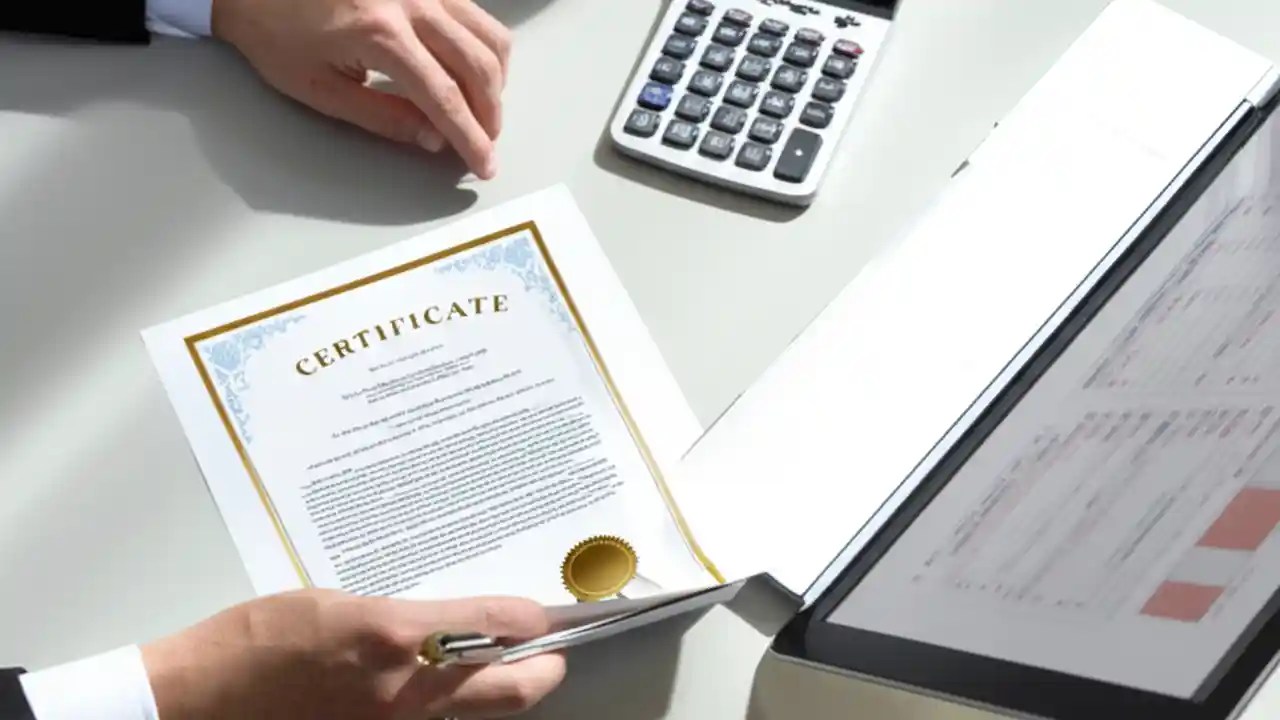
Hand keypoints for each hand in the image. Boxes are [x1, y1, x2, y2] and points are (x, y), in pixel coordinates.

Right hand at [140, 589, 564, 718]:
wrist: (201, 701)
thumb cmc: (255, 642)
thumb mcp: (331, 602)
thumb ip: (392, 613)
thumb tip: (432, 620)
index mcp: (392, 634)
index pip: (491, 626)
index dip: (528, 620)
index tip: (542, 615)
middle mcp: (403, 687)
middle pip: (508, 691)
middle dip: (543, 672)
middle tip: (553, 657)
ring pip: (474, 713)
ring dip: (498, 691)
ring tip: (506, 669)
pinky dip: (447, 706)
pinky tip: (438, 687)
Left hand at [211, 0, 511, 178]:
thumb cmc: (276, 32)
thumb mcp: (321, 89)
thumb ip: (384, 117)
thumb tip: (434, 138)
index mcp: (379, 34)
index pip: (444, 98)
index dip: (470, 137)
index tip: (484, 163)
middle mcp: (410, 2)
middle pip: (478, 66)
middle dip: (489, 115)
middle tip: (485, 143)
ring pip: (489, 35)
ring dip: (495, 80)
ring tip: (482, 110)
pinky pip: (475, 14)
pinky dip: (484, 48)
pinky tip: (471, 71)